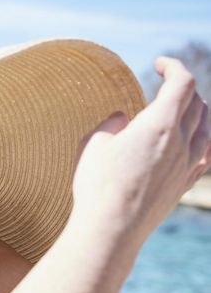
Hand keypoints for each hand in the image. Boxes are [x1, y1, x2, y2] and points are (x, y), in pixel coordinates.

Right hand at [72, 57, 209, 246]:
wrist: (112, 229)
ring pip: (205, 128)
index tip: (158, 63)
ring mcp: (186, 165)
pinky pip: (203, 155)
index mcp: (159, 124)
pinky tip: (193, 143)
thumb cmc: (98, 185)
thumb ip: (112, 124)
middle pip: (197, 103)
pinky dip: (200, 140)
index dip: (173, 67)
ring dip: (196, 112)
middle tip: (165, 84)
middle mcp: (181, 142)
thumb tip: (123, 118)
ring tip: (181, 110)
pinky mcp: (183, 185)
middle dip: (183, 88)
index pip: (182, 83)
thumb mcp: (94, 144)